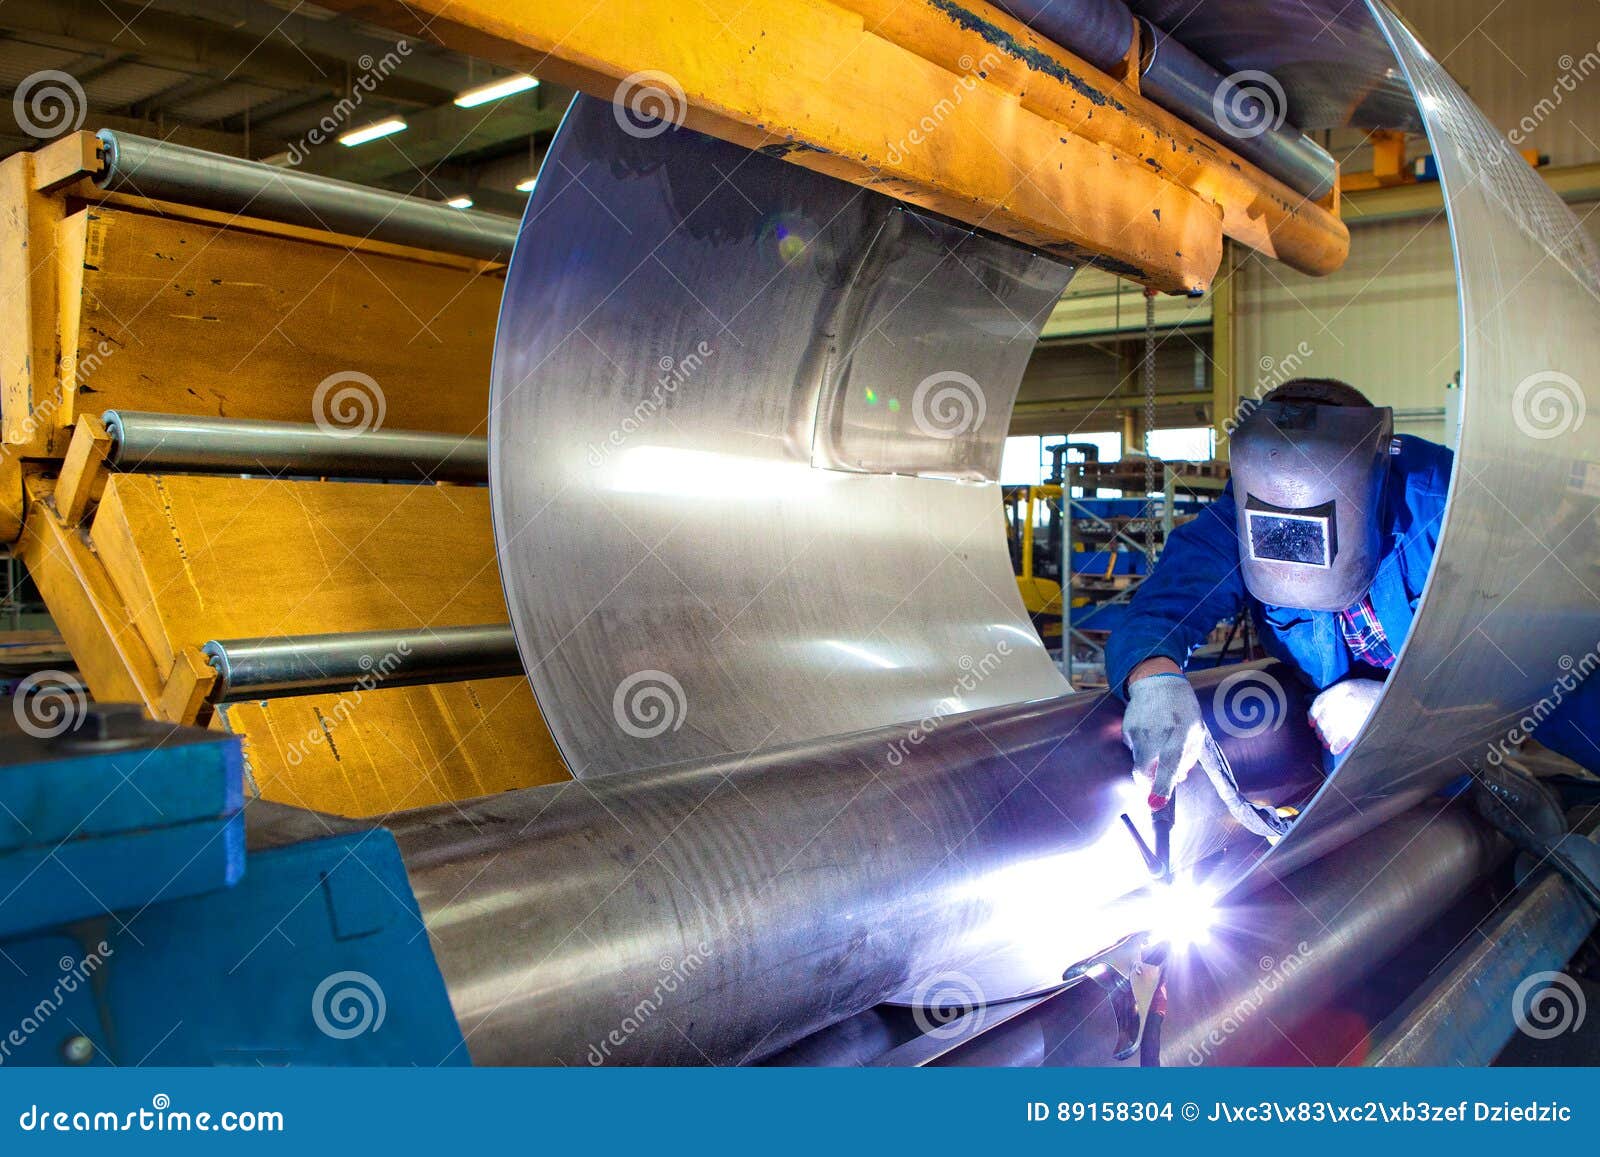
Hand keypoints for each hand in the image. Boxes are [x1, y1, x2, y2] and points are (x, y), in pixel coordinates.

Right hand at [1122, 672, 1206, 806]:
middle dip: (1148, 783)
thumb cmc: (1182, 708)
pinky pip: (1134, 749)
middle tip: (1156, 782)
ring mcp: (1138, 732)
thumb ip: (1189, 757)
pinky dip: (1142, 747)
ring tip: (1159, 740)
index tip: (1155, 804)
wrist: (1158, 681)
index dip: (1162, 787)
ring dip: (1149, 761)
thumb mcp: (1196, 731)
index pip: (1169, 766)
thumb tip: (1177, 778)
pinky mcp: (1127, 730)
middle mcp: (1155, 736)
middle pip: (1143, 772)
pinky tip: (1150, 730)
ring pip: (1139, 762)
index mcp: (1177, 736)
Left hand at [1308, 678, 1384, 753]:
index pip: (1319, 702)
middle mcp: (1345, 700)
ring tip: (1327, 743)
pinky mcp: (1359, 728)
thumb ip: (1339, 695)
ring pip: (1330, 730)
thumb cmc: (1376, 695)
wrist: (1398, 701)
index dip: (1313, 714)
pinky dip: (1336, 746)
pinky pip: (1341, 740)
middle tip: (1320, 736)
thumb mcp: (1357, 687)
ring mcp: (1352, 714)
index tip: (1312, 722)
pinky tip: (1335, 749)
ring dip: (1326, 739)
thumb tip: (1320, 712)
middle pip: (1323, 718)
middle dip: (1320, 729)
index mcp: (1344, 688)